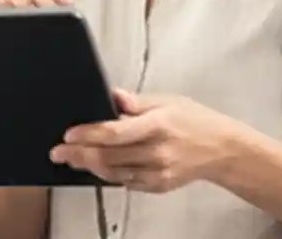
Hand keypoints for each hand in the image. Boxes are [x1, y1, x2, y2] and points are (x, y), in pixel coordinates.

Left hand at [50, 88, 244, 193]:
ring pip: (113, 173)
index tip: (69, 135)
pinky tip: (96, 167)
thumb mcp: (167, 100)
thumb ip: (136, 102)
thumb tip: (110, 95)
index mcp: (158, 125)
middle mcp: (157, 151)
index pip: (115, 132)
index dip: (88, 134)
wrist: (223, 150)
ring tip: (71, 159)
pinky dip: (109, 174)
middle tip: (58, 152)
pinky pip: (126, 182)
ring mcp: (158, 172)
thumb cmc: (196, 121)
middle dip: (78, 154)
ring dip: (89, 166)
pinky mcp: (159, 185)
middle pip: (108, 156)